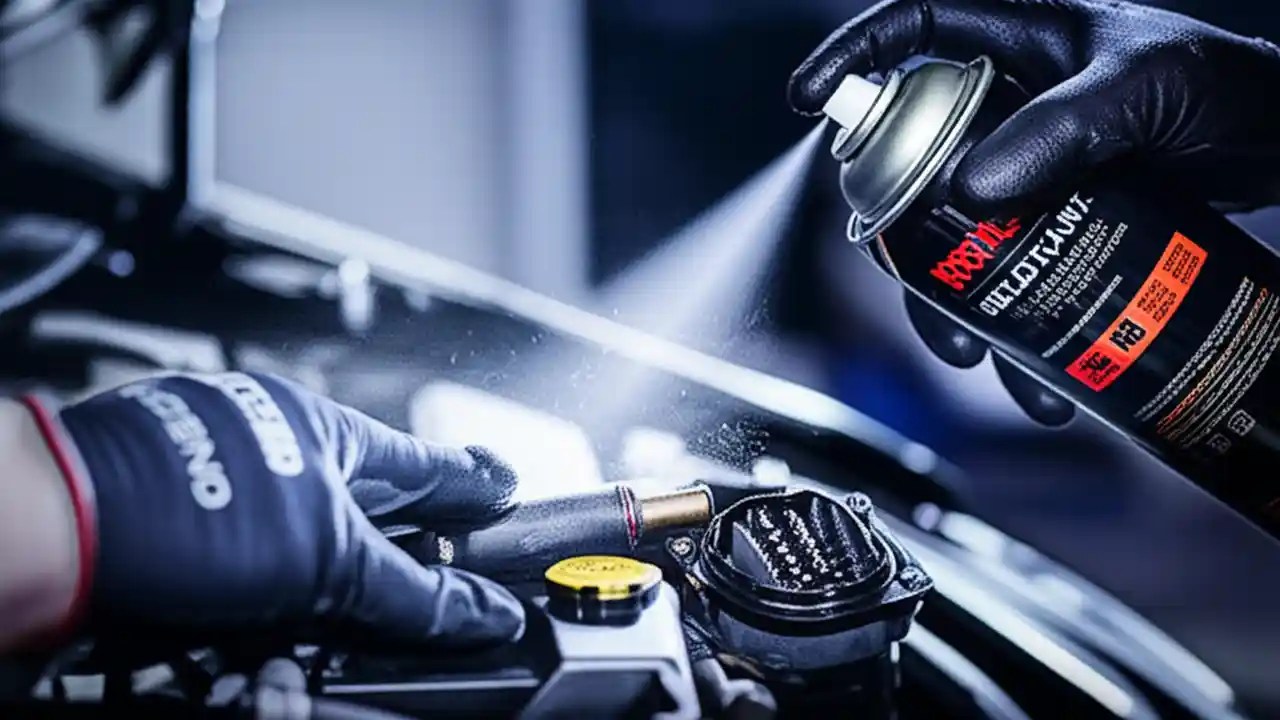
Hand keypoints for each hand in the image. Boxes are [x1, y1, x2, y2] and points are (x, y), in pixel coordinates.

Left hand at [26, 372, 523, 648]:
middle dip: (403, 515)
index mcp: (329, 432)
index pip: (426, 467)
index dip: (471, 486)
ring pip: (304, 494)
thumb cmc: (186, 514)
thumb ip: (413, 592)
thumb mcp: (327, 564)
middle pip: (364, 477)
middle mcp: (277, 429)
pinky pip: (251, 509)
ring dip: (331, 534)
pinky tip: (262, 576)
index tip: (503, 491)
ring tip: (347, 578)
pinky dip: (270, 541)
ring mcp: (223, 450)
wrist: (57, 522)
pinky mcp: (177, 484)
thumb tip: (484, 614)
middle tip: (440, 538)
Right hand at [789, 0, 1279, 424]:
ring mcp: (1036, 169)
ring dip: (959, 307)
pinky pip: (1015, 276)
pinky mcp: (1063, 222)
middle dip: (905, 241)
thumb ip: (1061, 125)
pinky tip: (1039, 377)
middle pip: (917, 164)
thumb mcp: (1146, 88)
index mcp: (1021, 44)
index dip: (853, 60)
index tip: (807, 99)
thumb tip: (973, 187)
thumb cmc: (1235, 86)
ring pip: (960, 239)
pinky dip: (1018, 332)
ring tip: (983, 358)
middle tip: (918, 287)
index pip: (913, 29)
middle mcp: (1014, 107)